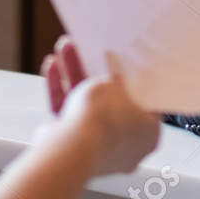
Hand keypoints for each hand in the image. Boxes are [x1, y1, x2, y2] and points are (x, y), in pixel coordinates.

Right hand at [40, 37, 159, 175]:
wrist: (74, 147)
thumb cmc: (105, 120)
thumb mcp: (114, 85)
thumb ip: (115, 80)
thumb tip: (115, 80)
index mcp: (148, 135)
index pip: (144, 105)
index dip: (132, 83)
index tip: (123, 67)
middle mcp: (125, 145)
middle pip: (109, 103)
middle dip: (94, 75)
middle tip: (90, 54)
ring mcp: (98, 148)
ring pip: (85, 106)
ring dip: (73, 76)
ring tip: (64, 49)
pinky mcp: (72, 148)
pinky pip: (68, 115)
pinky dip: (60, 92)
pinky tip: (52, 68)